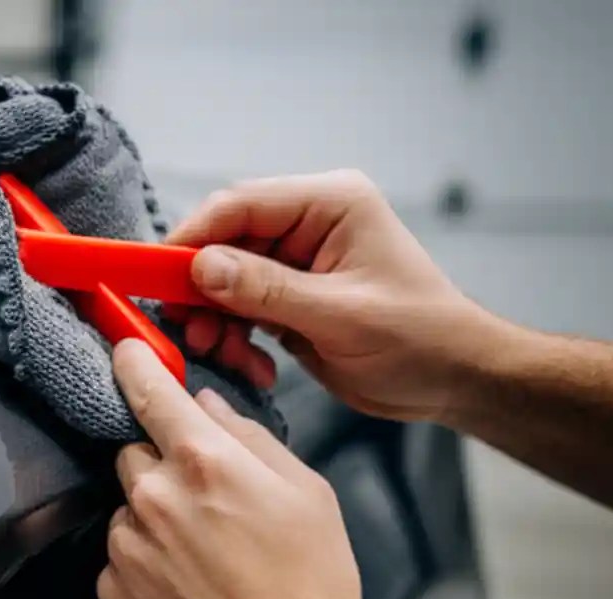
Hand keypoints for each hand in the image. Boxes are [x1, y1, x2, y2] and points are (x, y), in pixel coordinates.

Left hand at [97, 340, 422, 598]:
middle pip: (134, 452)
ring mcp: (129, 547)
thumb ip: (249, 437)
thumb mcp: (305, 492)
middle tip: (205, 499)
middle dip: (161, 463)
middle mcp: (156, 498)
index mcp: (205, 463)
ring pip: (127, 506)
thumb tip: (208, 407)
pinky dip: (143, 560)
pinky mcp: (114, 591)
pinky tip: (185, 582)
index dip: (134, 363)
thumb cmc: (312, 587)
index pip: (148, 390)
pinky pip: (119, 555)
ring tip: (203, 553)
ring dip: (153, 516)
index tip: (126, 350)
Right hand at [166, 169, 495, 421]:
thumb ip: (267, 289)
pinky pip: (241, 308)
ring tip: (226, 356)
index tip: (156, 275)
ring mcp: (297, 260)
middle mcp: (308, 223)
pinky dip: (236, 338)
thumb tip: (201, 267)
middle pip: (225, 242)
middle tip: (190, 332)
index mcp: (329, 203)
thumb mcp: (340, 315)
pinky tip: (253, 367)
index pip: (240, 204)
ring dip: (217, 321)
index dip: (193, 237)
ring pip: (225, 280)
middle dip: (202, 291)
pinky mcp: (290, 295)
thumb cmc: (419, 339)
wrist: (455, 380)